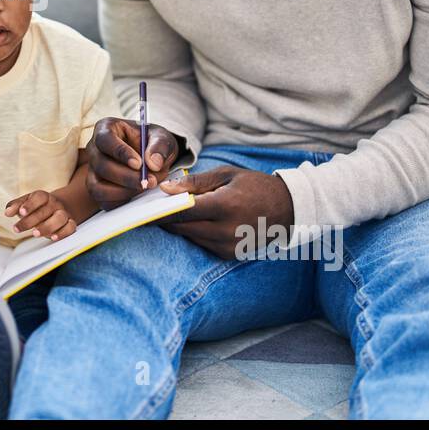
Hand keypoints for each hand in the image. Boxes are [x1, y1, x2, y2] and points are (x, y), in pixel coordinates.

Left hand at [5, 190, 77, 241]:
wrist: (60, 206)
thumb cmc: (38, 206)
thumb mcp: (26, 203)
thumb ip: (15, 206)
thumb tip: (7, 212)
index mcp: (44, 197)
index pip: (39, 197)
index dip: (30, 204)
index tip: (21, 212)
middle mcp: (55, 204)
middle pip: (45, 210)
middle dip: (30, 221)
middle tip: (17, 228)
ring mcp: (64, 213)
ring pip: (59, 218)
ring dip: (47, 226)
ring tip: (34, 233)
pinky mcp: (70, 223)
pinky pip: (70, 227)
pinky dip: (63, 233)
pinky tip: (53, 237)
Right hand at [84, 117, 181, 209]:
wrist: (151, 156)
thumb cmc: (152, 142)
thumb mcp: (162, 138)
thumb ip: (160, 147)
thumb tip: (153, 164)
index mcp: (106, 128)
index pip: (104, 139)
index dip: (120, 152)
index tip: (139, 164)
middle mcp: (94, 149)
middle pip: (101, 165)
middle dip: (126, 177)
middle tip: (149, 180)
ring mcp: (93, 170)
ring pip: (97, 186)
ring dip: (122, 191)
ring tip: (143, 187)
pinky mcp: (97, 187)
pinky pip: (102, 200)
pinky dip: (120, 200)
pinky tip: (137, 194)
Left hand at [157, 165, 294, 259]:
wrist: (286, 209)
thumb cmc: (253, 185)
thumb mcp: (225, 175)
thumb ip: (194, 183)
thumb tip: (165, 189)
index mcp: (225, 206)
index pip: (182, 211)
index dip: (159, 211)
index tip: (142, 207)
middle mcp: (226, 230)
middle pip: (182, 228)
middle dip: (164, 219)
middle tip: (148, 209)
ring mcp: (228, 245)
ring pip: (190, 237)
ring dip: (178, 227)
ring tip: (167, 213)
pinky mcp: (229, 254)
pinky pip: (201, 244)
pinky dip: (193, 233)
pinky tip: (190, 222)